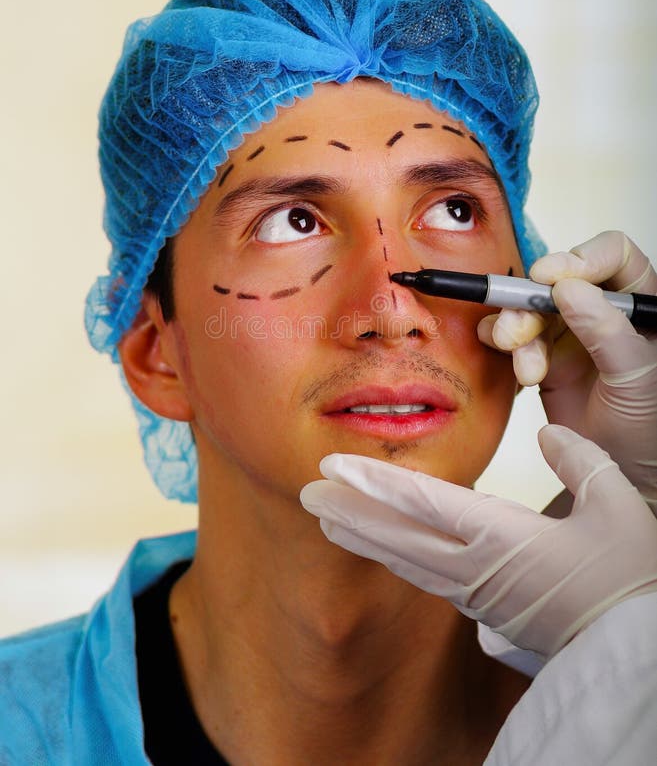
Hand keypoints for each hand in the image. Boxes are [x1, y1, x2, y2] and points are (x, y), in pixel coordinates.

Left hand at [300, 426, 656, 658]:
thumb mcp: (615, 504)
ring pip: (406, 562)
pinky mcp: (487, 610)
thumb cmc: (628, 578)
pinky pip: (427, 579)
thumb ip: (577, 459)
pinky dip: (396, 560)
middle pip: (397, 536)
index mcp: (502, 537)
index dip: (372, 481)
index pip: (421, 502)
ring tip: (328, 523)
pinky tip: (384, 551)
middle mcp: (478, 568)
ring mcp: (478, 595)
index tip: (331, 466)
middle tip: (306, 494)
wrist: (637, 651)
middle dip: (348, 514)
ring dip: (364, 539)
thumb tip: (548, 435)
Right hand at [477, 232, 656, 510]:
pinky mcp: (545, 359)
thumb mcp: (638, 373)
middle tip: (519, 326)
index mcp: (640, 303)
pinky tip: (525, 375)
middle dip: (533, 301)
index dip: (581, 259)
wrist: (625, 474)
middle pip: (560, 281)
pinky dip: (509, 353)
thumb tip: (568, 288)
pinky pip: (515, 341)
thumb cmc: (650, 426)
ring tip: (523, 363)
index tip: (552, 278)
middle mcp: (604, 311)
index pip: (613, 257)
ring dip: (516, 330)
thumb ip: (606, 329)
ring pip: (531, 309)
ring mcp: (572, 335)